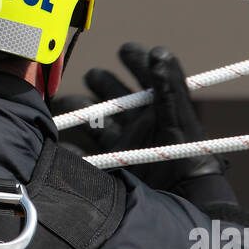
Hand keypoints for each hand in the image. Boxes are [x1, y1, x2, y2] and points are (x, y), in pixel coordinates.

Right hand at [55, 43, 247, 221]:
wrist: (181, 199)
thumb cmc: (186, 157)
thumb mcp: (178, 117)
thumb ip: (169, 86)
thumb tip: (158, 52)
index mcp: (156, 108)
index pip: (144, 76)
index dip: (134, 59)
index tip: (124, 49)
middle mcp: (138, 123)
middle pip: (114, 94)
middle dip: (101, 81)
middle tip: (93, 76)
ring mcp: (124, 144)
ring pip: (95, 119)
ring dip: (78, 109)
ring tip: (64, 103)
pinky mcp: (112, 165)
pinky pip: (86, 154)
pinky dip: (72, 150)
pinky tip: (61, 144)